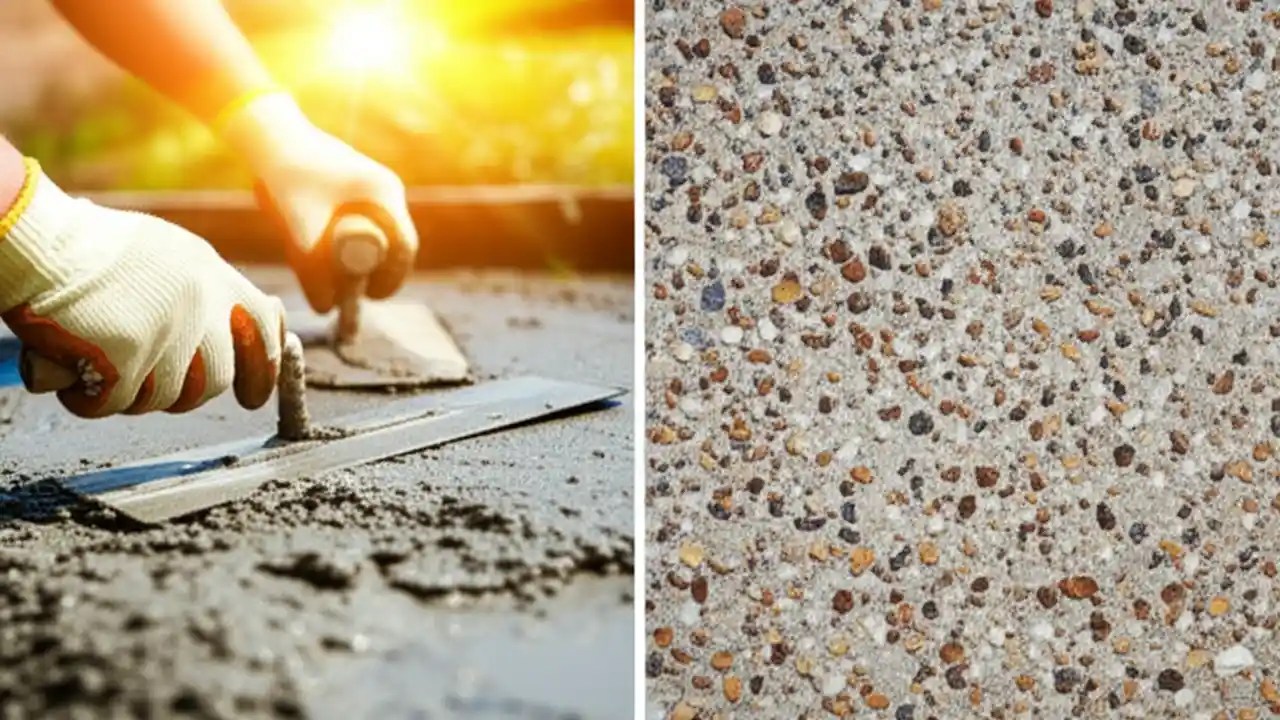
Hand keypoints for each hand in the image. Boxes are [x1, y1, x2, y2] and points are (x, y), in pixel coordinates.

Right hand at [0, 160, 285, 417]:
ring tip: (99, 367)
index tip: (255, 396)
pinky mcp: (127, 355)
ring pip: (166, 397)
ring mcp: (167, 331)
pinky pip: (117, 403)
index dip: (263, 367)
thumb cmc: (88, 248)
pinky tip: (74, 379)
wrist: (40, 242)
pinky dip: (92, 400)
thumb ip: (197, 293)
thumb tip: (220, 336)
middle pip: (215, 379)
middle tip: (149, 386)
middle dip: (185, 394)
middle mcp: (200, 304)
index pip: (263, 328)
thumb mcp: (165, 254)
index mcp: (211, 274)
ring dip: (132, 394)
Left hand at [220, 93, 417, 312]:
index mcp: (383, 193)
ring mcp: (372, 189)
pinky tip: (311, 246)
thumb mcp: (299, 224)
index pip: (404, 248)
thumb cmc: (287, 173)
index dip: (391, 278)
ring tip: (319, 267)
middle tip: (344, 292)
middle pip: (391, 245)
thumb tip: (325, 307)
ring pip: (373, 237)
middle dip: (370, 271)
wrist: (269, 134)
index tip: (370, 297)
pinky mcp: (354, 191)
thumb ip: (313, 267)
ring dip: (352, 258)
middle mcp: (384, 191)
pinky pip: (358, 226)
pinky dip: (340, 243)